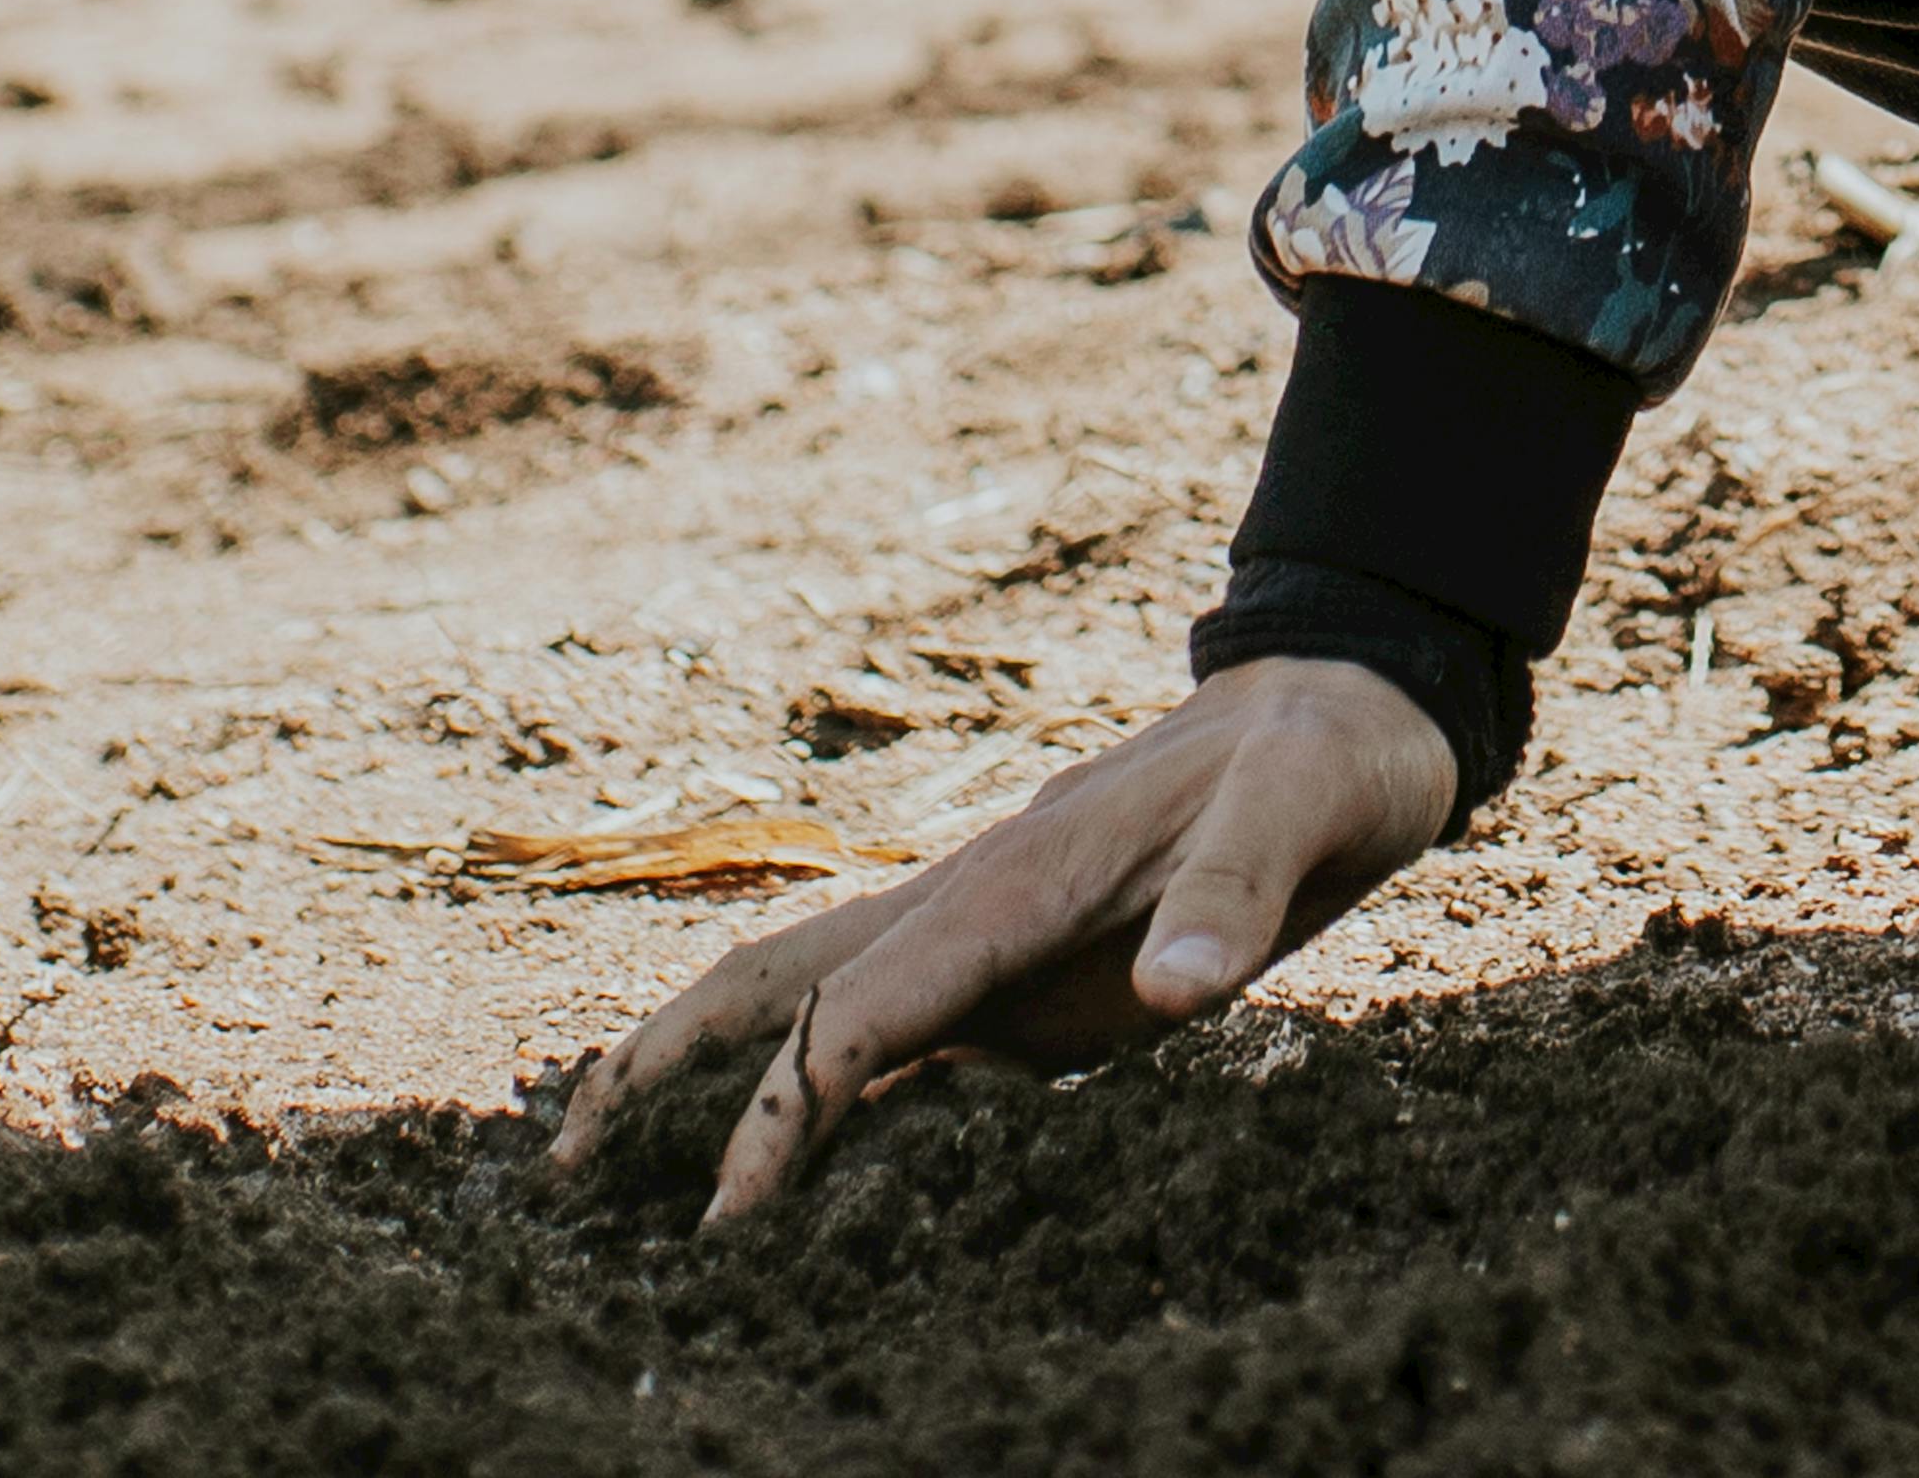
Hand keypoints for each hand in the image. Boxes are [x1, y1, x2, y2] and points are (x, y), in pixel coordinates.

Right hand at [545, 659, 1456, 1227]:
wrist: (1349, 706)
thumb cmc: (1321, 757)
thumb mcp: (1300, 810)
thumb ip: (1236, 896)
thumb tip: (1178, 998)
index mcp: (1022, 875)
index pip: (874, 1002)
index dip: (795, 1105)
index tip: (735, 1211)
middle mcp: (978, 905)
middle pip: (782, 980)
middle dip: (670, 1065)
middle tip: (568, 1167)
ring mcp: (993, 939)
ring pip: (815, 999)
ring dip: (718, 1074)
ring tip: (617, 1166)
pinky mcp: (1029, 972)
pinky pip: (899, 1039)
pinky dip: (821, 1096)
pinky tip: (785, 1168)